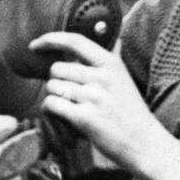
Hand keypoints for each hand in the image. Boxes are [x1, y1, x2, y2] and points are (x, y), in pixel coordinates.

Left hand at [29, 31, 169, 173]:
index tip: (34, 45)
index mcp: (111, 64)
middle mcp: (102, 77)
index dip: (50, 40)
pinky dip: (50, 110)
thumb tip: (114, 36)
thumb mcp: (124, 79)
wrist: (145, 144)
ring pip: (52, 87)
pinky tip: (63, 117)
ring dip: (54, 97)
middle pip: (57, 69)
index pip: (75, 41)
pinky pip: (52, 104)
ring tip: (70, 108)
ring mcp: (94, 97)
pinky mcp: (85, 118)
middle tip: (69, 95)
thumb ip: (113, 57)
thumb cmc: (131, 112)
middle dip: (56, 82)